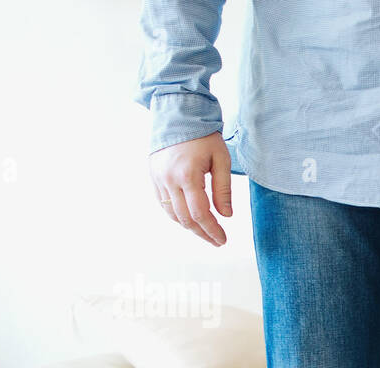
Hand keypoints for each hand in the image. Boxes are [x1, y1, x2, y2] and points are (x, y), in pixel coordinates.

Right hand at [149, 131, 232, 245]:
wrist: (178, 114)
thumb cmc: (204, 135)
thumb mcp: (221, 160)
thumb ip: (223, 189)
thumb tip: (226, 215)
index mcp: (188, 175)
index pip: (201, 213)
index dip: (212, 230)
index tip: (222, 239)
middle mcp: (169, 179)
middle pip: (185, 218)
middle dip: (202, 233)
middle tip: (216, 241)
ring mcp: (158, 178)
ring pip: (172, 213)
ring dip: (189, 226)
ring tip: (205, 232)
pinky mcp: (153, 175)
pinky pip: (163, 203)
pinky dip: (176, 215)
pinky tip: (189, 219)